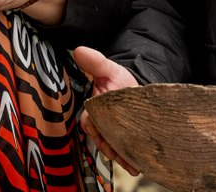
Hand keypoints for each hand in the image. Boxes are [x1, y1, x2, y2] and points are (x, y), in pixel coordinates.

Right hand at [73, 46, 140, 174]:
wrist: (136, 90)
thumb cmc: (119, 80)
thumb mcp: (109, 70)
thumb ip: (95, 62)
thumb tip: (79, 50)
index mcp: (94, 110)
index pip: (89, 121)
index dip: (93, 125)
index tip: (97, 128)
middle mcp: (101, 125)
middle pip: (101, 139)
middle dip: (109, 147)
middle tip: (118, 152)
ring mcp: (113, 134)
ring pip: (113, 148)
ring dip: (120, 156)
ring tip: (132, 164)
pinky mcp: (124, 140)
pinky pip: (124, 152)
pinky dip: (128, 160)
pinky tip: (136, 166)